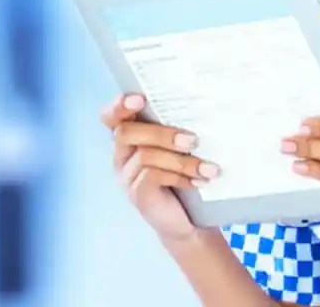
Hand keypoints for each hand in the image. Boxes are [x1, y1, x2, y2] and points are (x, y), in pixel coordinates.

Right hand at [100, 93, 220, 243]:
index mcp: (129, 137)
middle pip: (127, 132)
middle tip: (193, 140)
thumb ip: (175, 128)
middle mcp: (122, 154)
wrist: (187, 220)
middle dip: (162, 133)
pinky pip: (153, 176)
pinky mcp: (137, 194)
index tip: (139, 98)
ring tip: (208, 167)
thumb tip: (199, 106)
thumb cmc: (182, 176)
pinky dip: (180, 177)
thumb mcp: (178, 148)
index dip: (119, 105)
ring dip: (181, 160)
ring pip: (146, 156)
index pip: (111, 116)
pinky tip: (199, 181)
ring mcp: (127, 176)